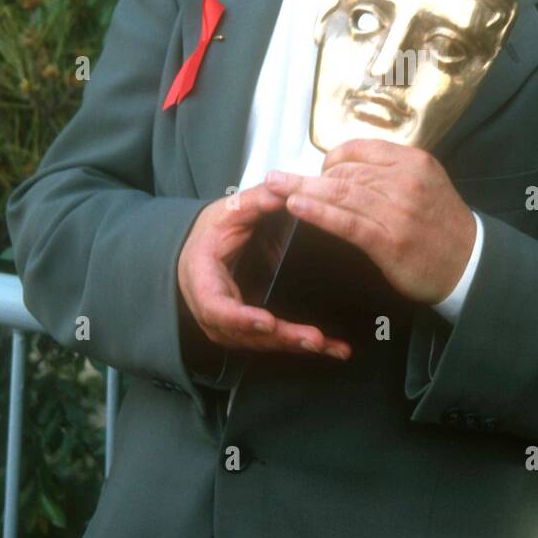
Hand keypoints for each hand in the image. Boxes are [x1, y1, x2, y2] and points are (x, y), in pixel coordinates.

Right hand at [176, 183, 351, 364]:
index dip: (241, 318)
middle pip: (246, 333)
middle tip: (314, 339)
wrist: (204, 250)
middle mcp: (215, 311)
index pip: (217, 307)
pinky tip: (335, 348)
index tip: (266, 321)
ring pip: (265, 342)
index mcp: (202, 279)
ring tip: (331, 345)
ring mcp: (232, 326)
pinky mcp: (252, 330)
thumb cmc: (213, 232)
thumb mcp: (229, 211)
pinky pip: (277, 340)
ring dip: (298, 345)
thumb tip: (283, 190)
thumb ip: (254, 201)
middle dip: (282, 337)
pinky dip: (306, 344)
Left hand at [264, 140, 475, 303]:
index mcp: (413, 161)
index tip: (318, 172)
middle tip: (280, 183)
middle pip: (345, 171)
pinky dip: (317, 212)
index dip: (330, 160)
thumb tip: (346, 170)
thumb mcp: (426, 184)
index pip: (358, 149)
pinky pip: (346, 221)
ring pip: (340, 193)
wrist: (470, 264)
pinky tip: (295, 206)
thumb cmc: (442, 226)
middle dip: (310, 178)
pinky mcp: (388, 240)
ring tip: (273, 187)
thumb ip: (391, 172)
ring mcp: (397, 210)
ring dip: (301, 189)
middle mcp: (405, 180)